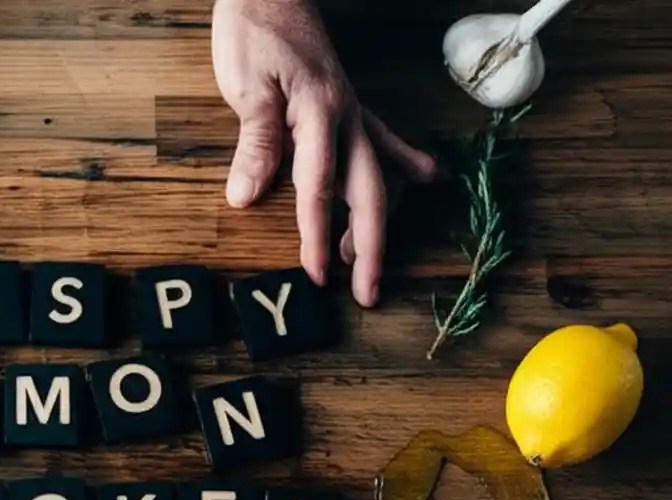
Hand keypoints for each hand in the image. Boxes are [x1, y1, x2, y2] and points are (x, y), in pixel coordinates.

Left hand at [212, 0, 436, 306]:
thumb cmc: (255, 31)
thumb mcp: (247, 84)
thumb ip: (256, 140)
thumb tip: (247, 196)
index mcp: (319, 114)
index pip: (319, 189)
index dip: (318, 236)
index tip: (318, 275)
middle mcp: (345, 117)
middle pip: (366, 192)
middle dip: (369, 247)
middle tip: (369, 294)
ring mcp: (352, 111)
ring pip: (379, 174)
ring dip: (378, 218)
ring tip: (367, 259)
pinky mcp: (347, 103)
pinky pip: (383, 139)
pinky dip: (404, 160)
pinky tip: (426, 176)